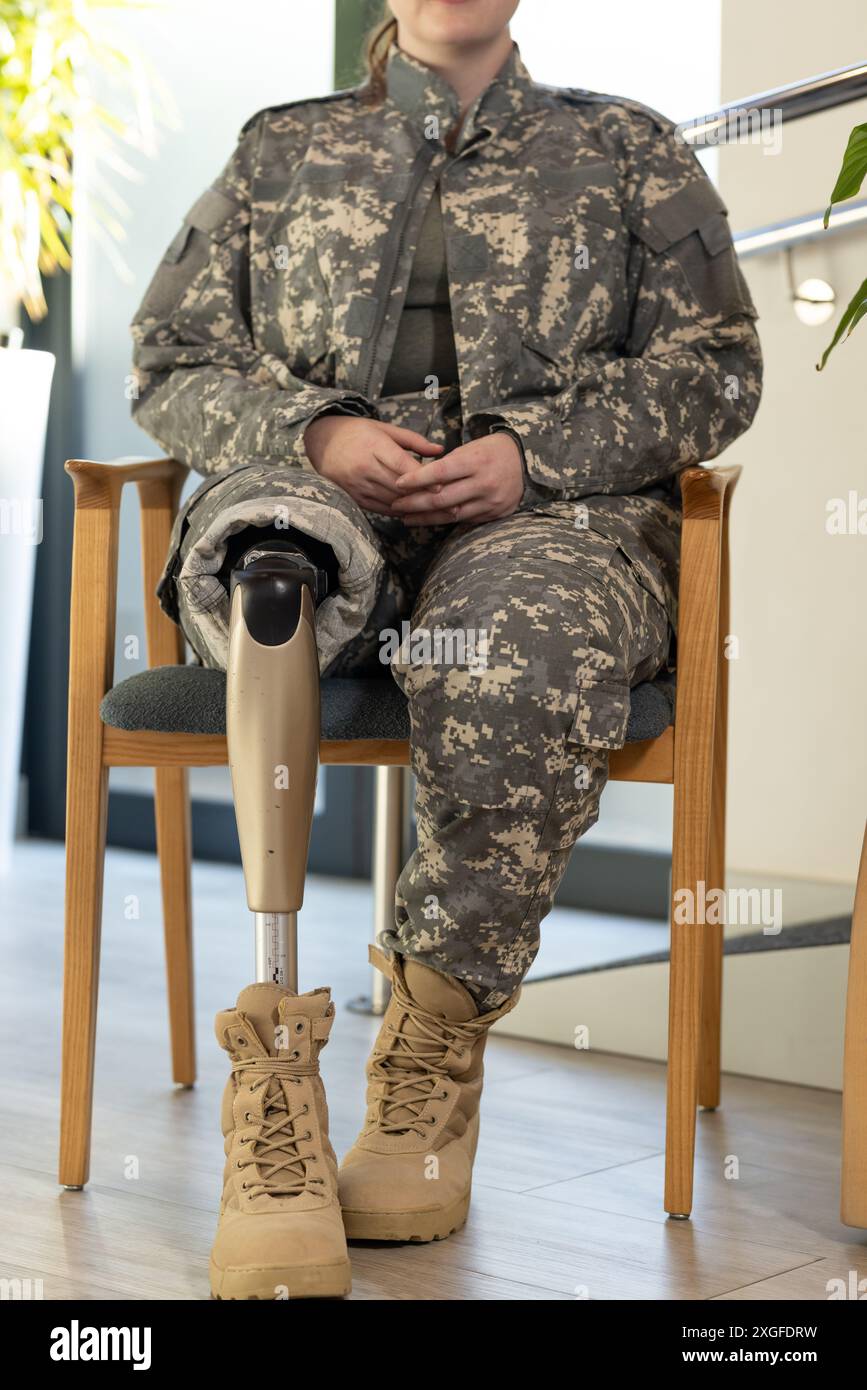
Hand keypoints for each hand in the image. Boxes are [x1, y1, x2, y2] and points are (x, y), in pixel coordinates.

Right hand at [303, 414, 443, 513]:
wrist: (322, 443)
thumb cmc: (358, 432)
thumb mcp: (384, 429)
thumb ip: (413, 441)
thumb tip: (440, 450)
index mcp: (374, 446)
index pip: (401, 465)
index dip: (421, 477)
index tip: (440, 485)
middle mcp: (365, 467)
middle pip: (399, 486)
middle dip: (423, 495)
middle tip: (447, 502)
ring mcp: (358, 485)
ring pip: (392, 500)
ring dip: (413, 506)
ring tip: (435, 510)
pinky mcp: (355, 498)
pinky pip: (381, 509)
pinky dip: (399, 511)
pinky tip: (413, 511)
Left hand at [389, 431, 523, 525]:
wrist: (526, 461)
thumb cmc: (491, 451)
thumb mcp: (470, 448)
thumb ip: (447, 464)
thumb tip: (418, 478)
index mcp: (476, 461)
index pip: (440, 472)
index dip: (417, 480)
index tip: (398, 484)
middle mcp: (484, 483)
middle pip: (443, 499)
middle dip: (415, 504)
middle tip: (396, 505)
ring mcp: (490, 502)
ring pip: (451, 515)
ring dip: (425, 518)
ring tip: (406, 517)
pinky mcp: (494, 514)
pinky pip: (464, 520)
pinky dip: (444, 520)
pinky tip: (429, 520)